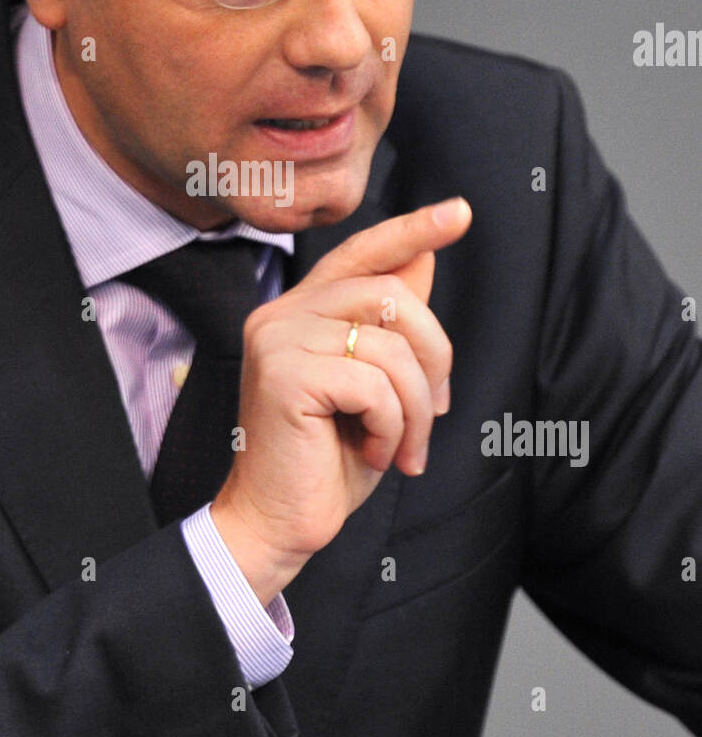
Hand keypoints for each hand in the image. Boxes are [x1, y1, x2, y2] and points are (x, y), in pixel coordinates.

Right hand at [210, 196, 471, 602]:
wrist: (278, 524)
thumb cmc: (326, 461)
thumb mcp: (375, 387)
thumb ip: (391, 326)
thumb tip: (424, 260)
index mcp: (301, 311)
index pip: (362, 253)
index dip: (412, 231)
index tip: (459, 212)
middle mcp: (281, 313)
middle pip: (394, 296)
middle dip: (436, 357)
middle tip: (436, 413)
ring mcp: (278, 340)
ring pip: (392, 346)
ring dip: (417, 408)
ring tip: (402, 446)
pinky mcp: (284, 375)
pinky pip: (375, 385)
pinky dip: (392, 426)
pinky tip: (374, 452)